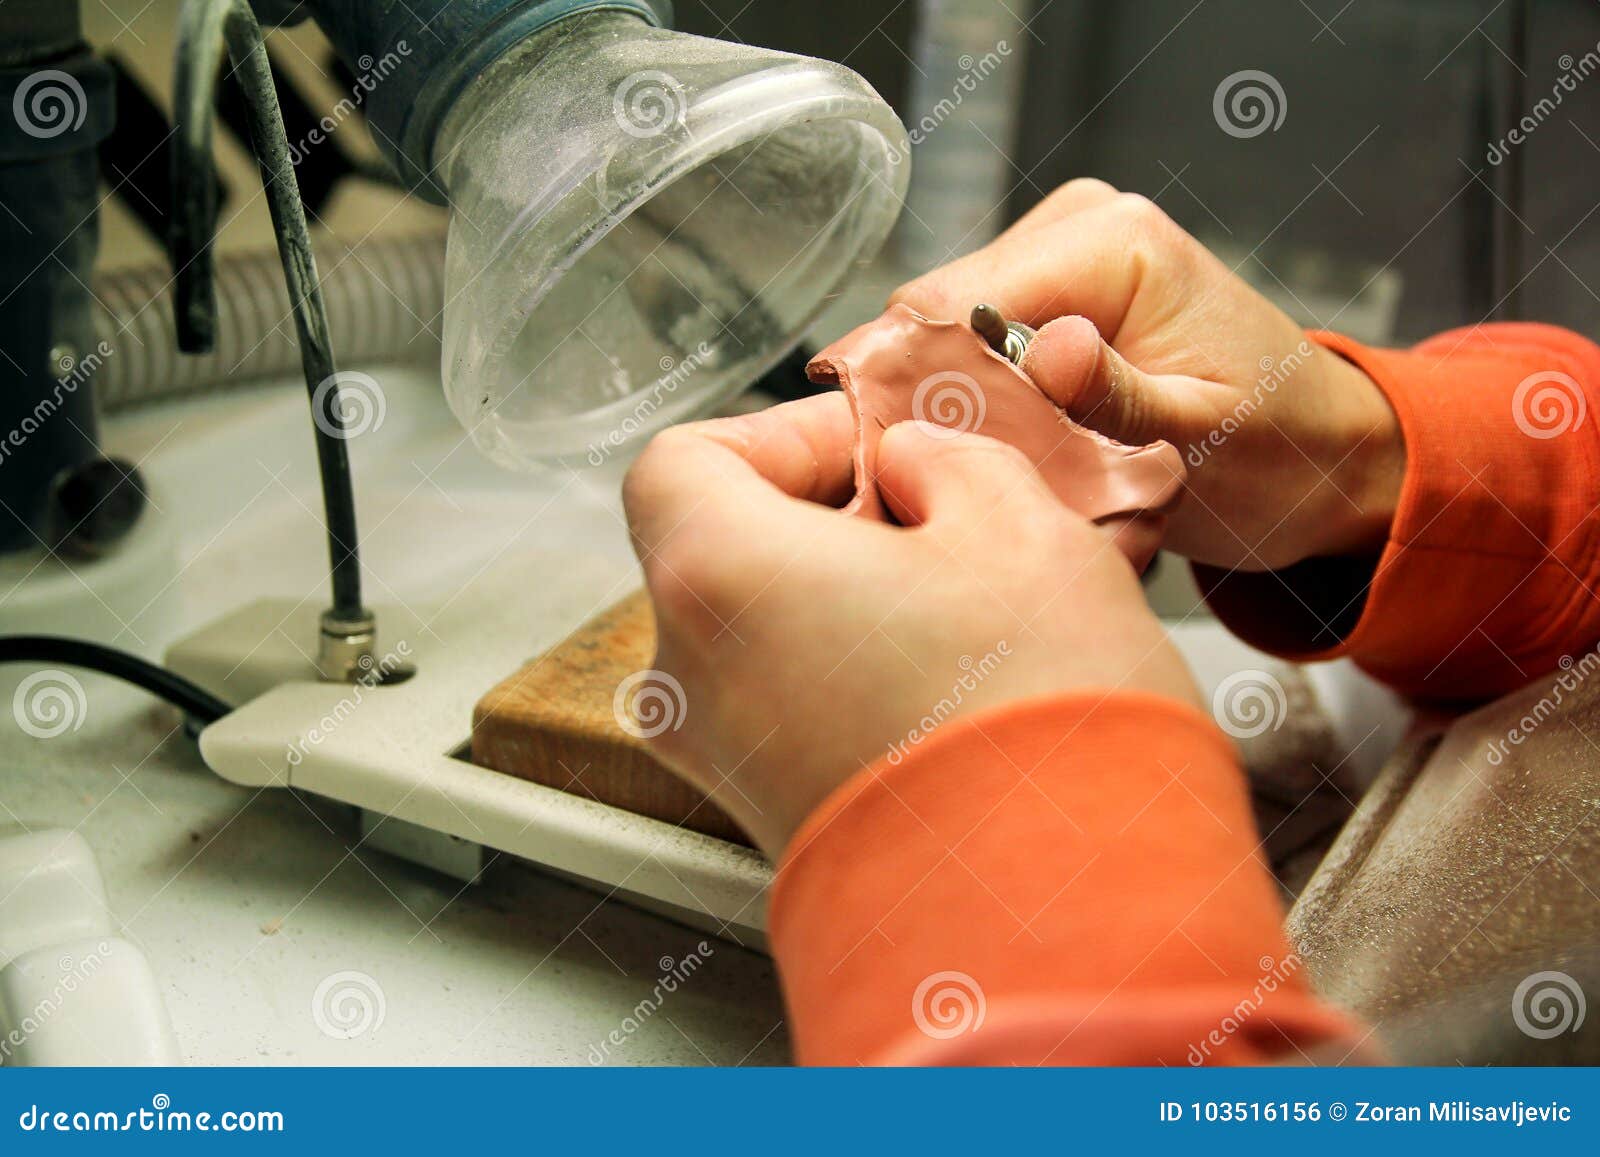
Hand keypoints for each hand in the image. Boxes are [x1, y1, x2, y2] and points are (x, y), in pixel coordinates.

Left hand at [621, 393, 1200, 858]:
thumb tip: (919, 469)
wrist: (1060, 930)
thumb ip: (948, 459)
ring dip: (854, 598)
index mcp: (717, 578)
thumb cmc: (1035, 730)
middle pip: (728, 550)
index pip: (686, 461)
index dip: (783, 434)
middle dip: (834, 520)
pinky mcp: (777, 822)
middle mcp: (693, 680)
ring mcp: (727, 763)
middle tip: (939, 515)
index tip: (870, 447)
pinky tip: (957, 675)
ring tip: (967, 599)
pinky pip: (796, 709)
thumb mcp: (1019, 525)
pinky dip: (857, 673)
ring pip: (768, 634)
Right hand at [890, 179, 1405, 571]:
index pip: (952, 304)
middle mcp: (1078, 226)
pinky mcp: (1050, 295)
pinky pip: (972, 350)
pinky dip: (985, 406)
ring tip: (1014, 470)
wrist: (1325, 455)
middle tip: (981, 483)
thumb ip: (1119, 398)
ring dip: (964, 410)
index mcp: (1114, 241)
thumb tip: (1049, 352)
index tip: (928, 467)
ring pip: (944, 338)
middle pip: (935, 318)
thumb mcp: (1202, 441)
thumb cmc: (1279, 452)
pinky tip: (1024, 448)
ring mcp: (1058, 256)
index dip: (926, 388)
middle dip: (945, 403)